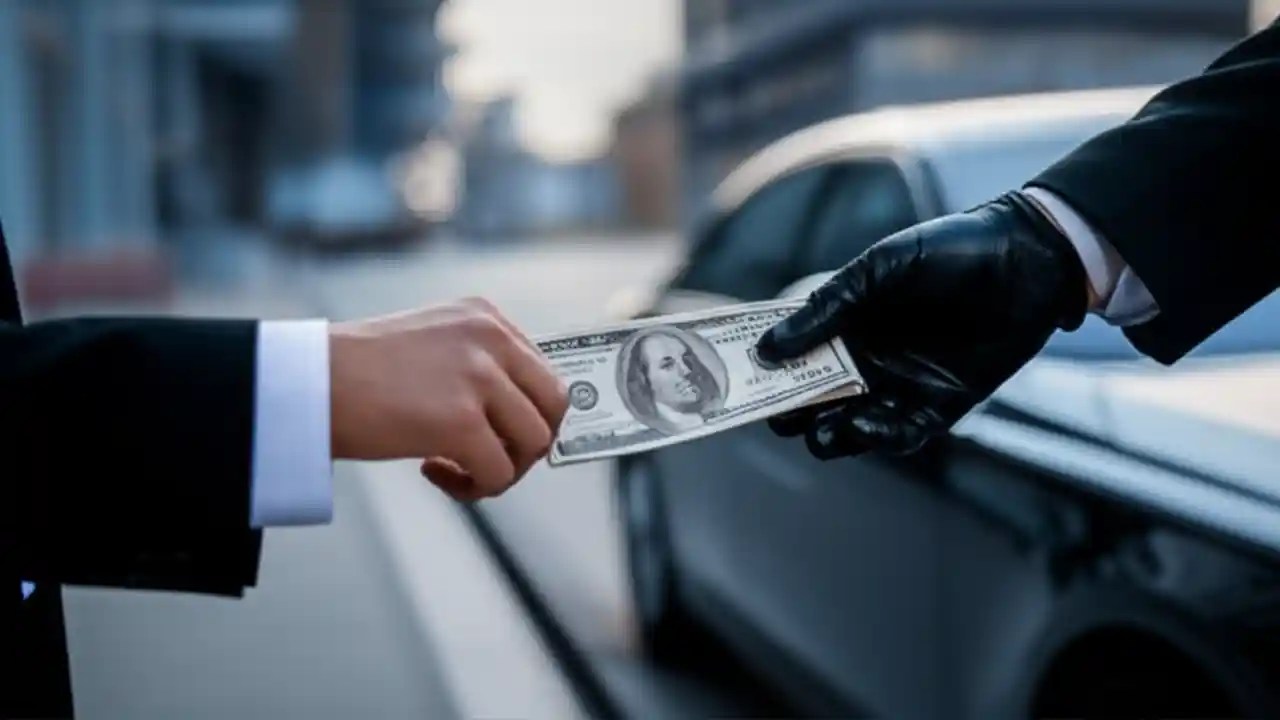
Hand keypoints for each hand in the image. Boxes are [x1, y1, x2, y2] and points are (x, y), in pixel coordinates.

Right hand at [328, 298, 567, 500]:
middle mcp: (491, 340)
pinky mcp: (461, 421)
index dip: (527, 413)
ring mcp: (479, 378)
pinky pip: (498, 472)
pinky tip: (433, 471)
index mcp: (485, 318)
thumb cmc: (356, 369)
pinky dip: (473, 487)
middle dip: (527, 443)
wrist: (308, 381)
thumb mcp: (432, 342)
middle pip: (553, 405)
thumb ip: (476, 363)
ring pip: (533, 443)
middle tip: (489, 459)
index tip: (502, 434)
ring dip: (502, 469)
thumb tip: (512, 414)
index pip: (543, 371)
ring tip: (457, 469)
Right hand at [755, 191, 1088, 458]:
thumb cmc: (951, 249)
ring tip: (817, 427)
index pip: (791, 354)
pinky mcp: (939, 406)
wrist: (1030, 259)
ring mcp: (901, 385)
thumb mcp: (881, 267)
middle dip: (787, 408)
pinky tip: (862, 428)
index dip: (762, 369)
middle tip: (772, 410)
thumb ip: (826, 307)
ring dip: (826, 432)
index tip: (734, 379)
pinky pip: (900, 435)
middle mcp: (866, 358)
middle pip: (811, 398)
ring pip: (848, 425)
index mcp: (845, 322)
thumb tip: (767, 348)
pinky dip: (877, 438)